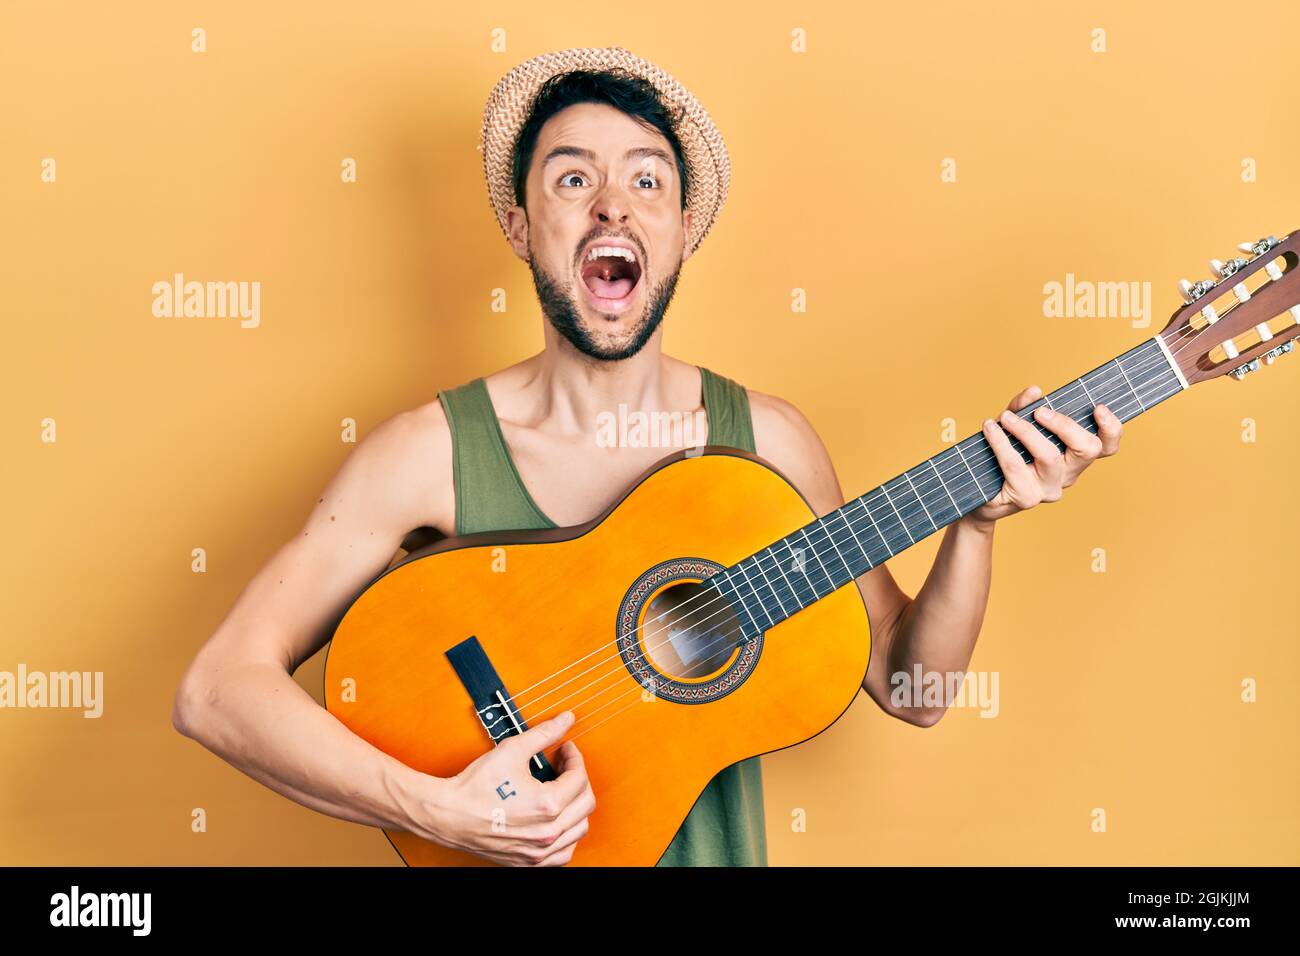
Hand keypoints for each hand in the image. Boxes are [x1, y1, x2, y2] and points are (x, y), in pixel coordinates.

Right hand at [425, 710, 595, 865]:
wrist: (449, 815)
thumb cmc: (475, 787)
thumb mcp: (512, 750)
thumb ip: (544, 733)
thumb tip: (565, 720)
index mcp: (547, 805)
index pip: (579, 777)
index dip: (575, 757)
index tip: (565, 749)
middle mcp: (547, 832)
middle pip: (585, 803)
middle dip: (579, 779)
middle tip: (565, 766)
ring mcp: (539, 850)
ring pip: (579, 830)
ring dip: (577, 807)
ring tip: (563, 792)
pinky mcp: (529, 861)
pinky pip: (563, 854)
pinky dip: (567, 837)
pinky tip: (558, 822)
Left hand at [967, 384, 1122, 527]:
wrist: (978, 490)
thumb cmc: (1003, 454)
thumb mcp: (1014, 425)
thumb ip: (1024, 407)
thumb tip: (1035, 391)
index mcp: (1073, 457)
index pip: (1106, 447)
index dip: (1110, 429)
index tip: (1097, 408)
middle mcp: (1067, 475)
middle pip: (1087, 449)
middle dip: (1065, 424)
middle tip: (1039, 412)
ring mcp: (1049, 489)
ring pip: (1049, 455)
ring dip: (1026, 431)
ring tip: (1006, 418)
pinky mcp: (1026, 497)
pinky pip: (1015, 464)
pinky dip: (1000, 442)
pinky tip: (989, 428)